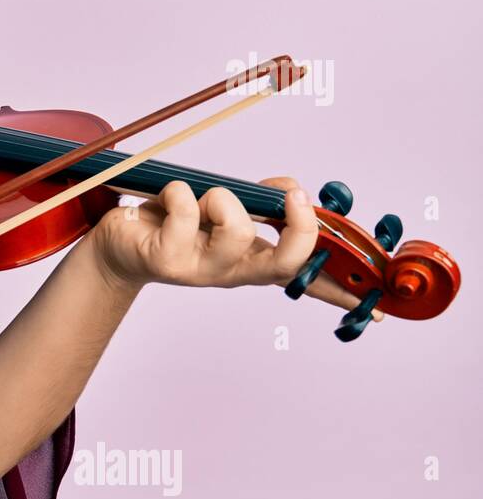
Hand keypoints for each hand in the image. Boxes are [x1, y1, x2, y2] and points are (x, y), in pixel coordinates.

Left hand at [87, 176, 384, 319]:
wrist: (119, 243)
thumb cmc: (178, 221)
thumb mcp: (226, 207)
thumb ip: (263, 200)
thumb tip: (291, 190)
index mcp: (254, 260)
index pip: (305, 278)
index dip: (341, 290)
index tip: (378, 308)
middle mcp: (234, 272)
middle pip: (286, 261)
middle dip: (298, 225)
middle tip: (291, 197)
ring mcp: (201, 270)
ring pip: (234, 230)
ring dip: (221, 197)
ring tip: (200, 199)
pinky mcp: (166, 260)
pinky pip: (186, 208)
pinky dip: (179, 191)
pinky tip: (166, 200)